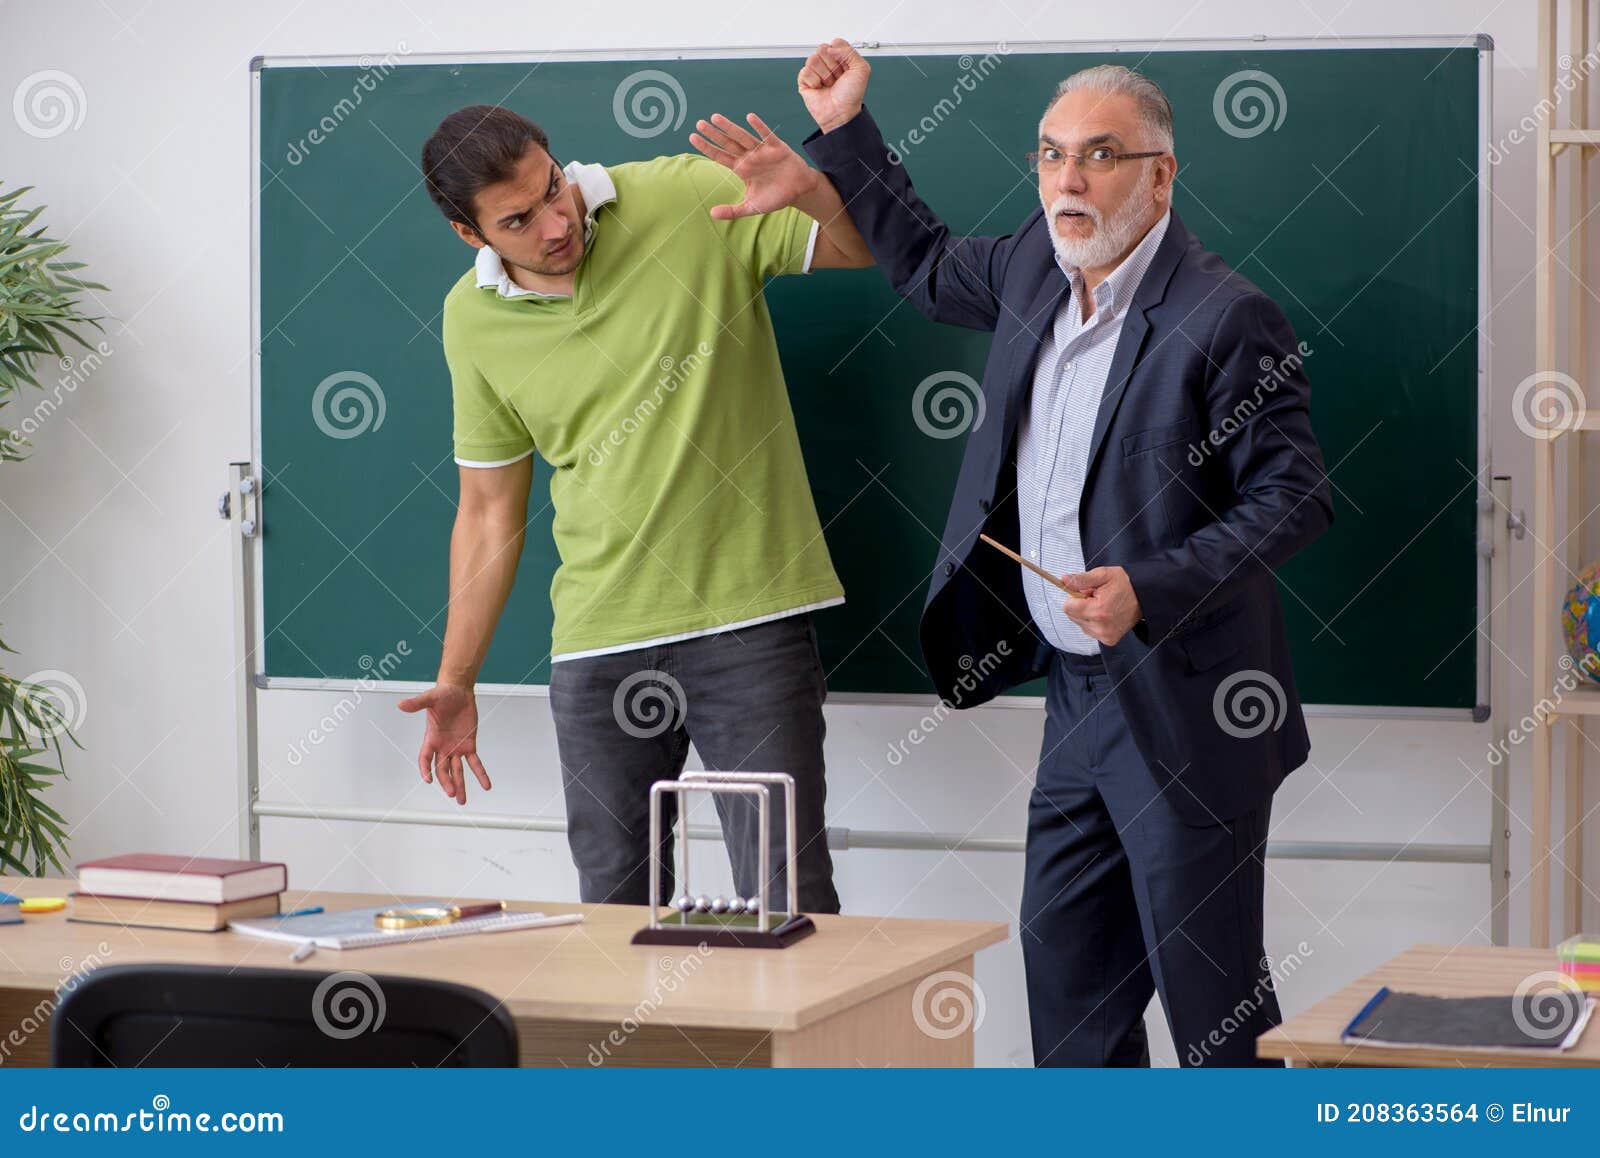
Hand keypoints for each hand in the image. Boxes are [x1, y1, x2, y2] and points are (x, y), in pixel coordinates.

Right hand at [397, 683, 490, 805]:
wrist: (458, 691)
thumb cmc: (443, 694)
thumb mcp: (430, 698)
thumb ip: (417, 703)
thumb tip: (401, 705)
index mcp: (431, 739)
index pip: (425, 758)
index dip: (425, 769)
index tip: (428, 780)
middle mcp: (442, 747)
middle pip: (442, 769)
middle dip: (446, 781)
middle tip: (451, 793)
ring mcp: (456, 748)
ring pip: (457, 771)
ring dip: (460, 785)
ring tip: (462, 800)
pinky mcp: (469, 745)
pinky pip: (475, 763)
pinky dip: (480, 774)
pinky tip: (486, 786)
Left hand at [690, 112, 818, 218]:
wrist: (799, 191)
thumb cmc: (775, 197)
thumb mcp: (752, 206)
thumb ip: (732, 211)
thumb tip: (711, 214)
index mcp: (741, 168)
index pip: (720, 156)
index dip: (706, 147)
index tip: (692, 137)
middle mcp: (749, 157)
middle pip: (728, 143)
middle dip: (714, 134)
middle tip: (699, 123)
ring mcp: (762, 151)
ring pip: (742, 137)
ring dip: (729, 127)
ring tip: (715, 117)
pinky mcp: (777, 148)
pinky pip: (766, 136)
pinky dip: (759, 127)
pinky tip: (749, 118)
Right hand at [798, 38, 869, 131]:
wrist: (841, 113)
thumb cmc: (851, 95)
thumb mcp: (861, 69)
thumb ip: (850, 51)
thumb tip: (832, 46)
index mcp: (840, 58)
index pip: (835, 43)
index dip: (840, 54)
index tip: (845, 67)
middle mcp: (828, 63)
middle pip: (822, 48)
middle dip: (832, 65)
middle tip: (837, 78)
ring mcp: (816, 71)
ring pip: (813, 59)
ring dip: (824, 74)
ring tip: (828, 84)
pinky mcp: (805, 80)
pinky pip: (805, 71)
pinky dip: (814, 81)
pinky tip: (819, 88)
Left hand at [1060, 566, 1142, 646]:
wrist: (1145, 597)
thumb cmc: (1125, 584)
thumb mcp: (1103, 575)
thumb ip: (1081, 579)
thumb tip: (1064, 580)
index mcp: (1098, 610)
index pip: (1068, 607)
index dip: (1074, 596)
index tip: (1087, 591)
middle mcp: (1100, 627)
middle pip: (1072, 616)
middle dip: (1081, 605)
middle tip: (1097, 597)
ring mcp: (1105, 636)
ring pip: (1080, 624)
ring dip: (1087, 614)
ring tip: (1103, 605)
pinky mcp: (1109, 640)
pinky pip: (1090, 630)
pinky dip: (1093, 622)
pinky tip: (1106, 614)